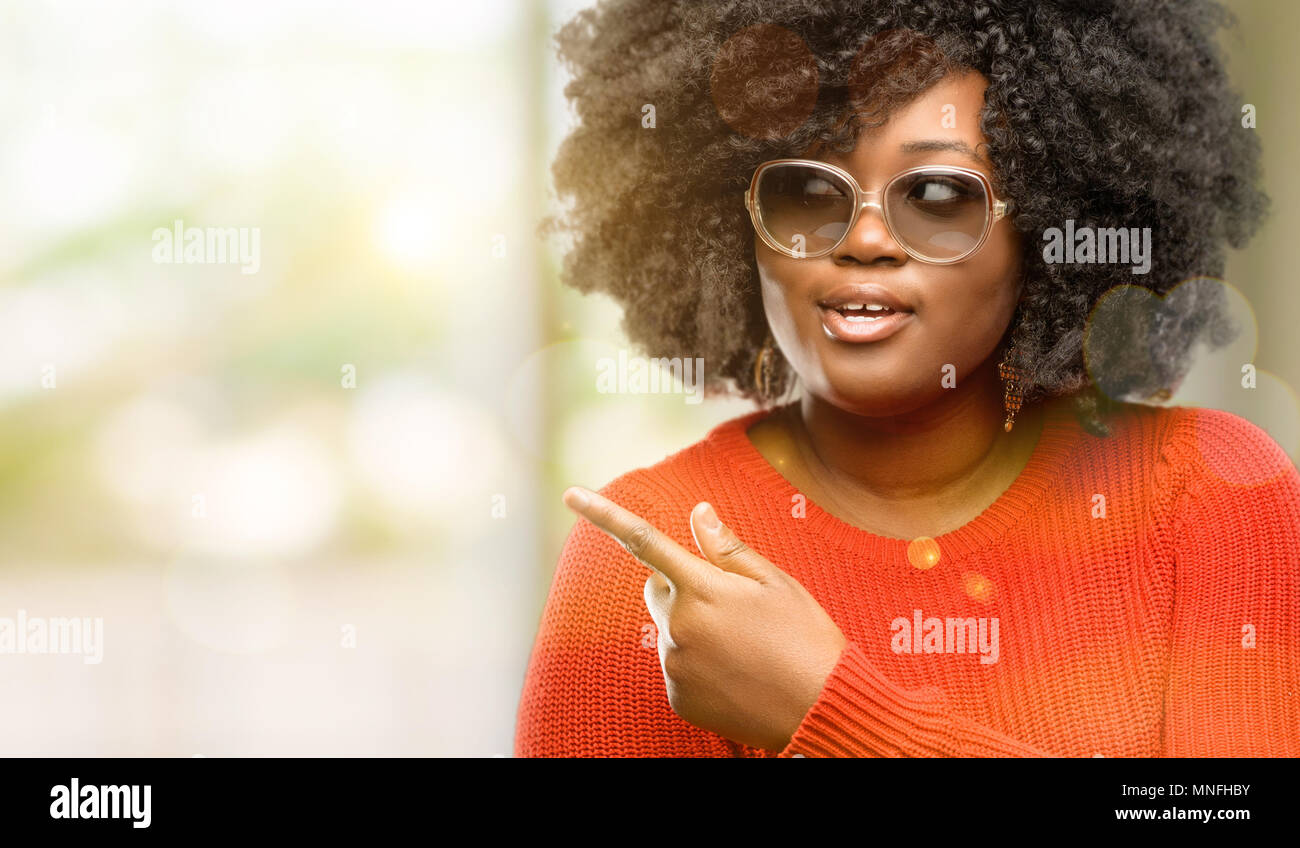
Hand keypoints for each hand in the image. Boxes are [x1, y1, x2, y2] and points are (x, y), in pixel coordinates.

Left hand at [562, 485, 847, 751]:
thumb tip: (696, 511)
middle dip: (680, 586)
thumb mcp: (775, 582)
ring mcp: (675, 665)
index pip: (643, 541)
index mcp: (702, 588)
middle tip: (729, 603)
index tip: (570, 494)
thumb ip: (727, 547)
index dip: (603, 515)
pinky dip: (698, 663)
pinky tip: (735, 672)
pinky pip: (676, 665)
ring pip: (669, 629)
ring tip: (743, 645)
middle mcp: (679, 626)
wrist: (821, 710)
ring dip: (693, 627)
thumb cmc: (805, 638)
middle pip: (657, 588)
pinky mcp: (677, 697)